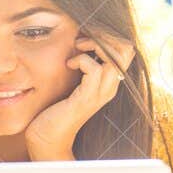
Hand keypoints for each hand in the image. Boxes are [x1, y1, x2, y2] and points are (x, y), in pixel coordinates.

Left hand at [24, 35, 135, 161]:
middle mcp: (110, 86)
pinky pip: (94, 68)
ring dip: (93, 45)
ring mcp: (101, 92)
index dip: (109, 36)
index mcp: (109, 81)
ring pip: (114, 56)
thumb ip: (79, 66)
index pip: (126, 49)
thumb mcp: (71, 82)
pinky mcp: (87, 97)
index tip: (86, 35)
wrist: (47, 137)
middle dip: (104, 35)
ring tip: (76, 48)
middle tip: (82, 39)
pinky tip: (68, 65)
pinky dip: (80, 60)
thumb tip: (78, 41)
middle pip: (126, 49)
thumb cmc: (54, 109)